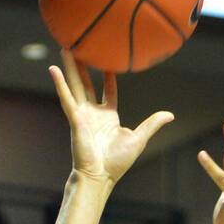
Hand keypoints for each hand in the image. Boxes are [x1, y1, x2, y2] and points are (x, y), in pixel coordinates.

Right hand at [48, 48, 173, 186]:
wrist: (100, 176)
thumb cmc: (117, 163)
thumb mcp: (139, 138)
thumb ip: (152, 124)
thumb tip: (170, 115)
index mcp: (108, 117)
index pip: (108, 92)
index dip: (108, 76)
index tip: (109, 61)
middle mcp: (93, 114)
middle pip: (87, 84)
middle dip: (84, 67)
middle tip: (80, 48)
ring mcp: (82, 115)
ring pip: (75, 85)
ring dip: (69, 67)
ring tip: (65, 47)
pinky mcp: (75, 118)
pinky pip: (66, 98)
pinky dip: (60, 84)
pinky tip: (53, 69)